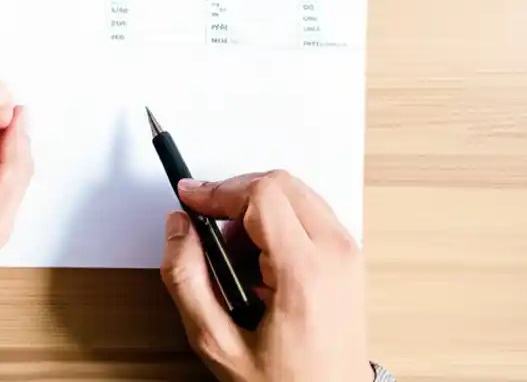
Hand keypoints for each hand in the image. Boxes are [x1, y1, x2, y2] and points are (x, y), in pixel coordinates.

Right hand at [161, 171, 370, 381]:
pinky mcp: (348, 258)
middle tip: (208, 228)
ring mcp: (347, 254)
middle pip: (280, 183)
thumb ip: (187, 279)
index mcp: (305, 273)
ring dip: (256, 210)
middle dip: (235, 196)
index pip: (262, 194)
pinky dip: (277, 221)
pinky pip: (309, 212)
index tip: (191, 200)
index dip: (218, 190)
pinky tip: (259, 260)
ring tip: (236, 257)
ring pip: (294, 193)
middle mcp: (335, 255)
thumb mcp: (218, 342)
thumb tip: (178, 229)